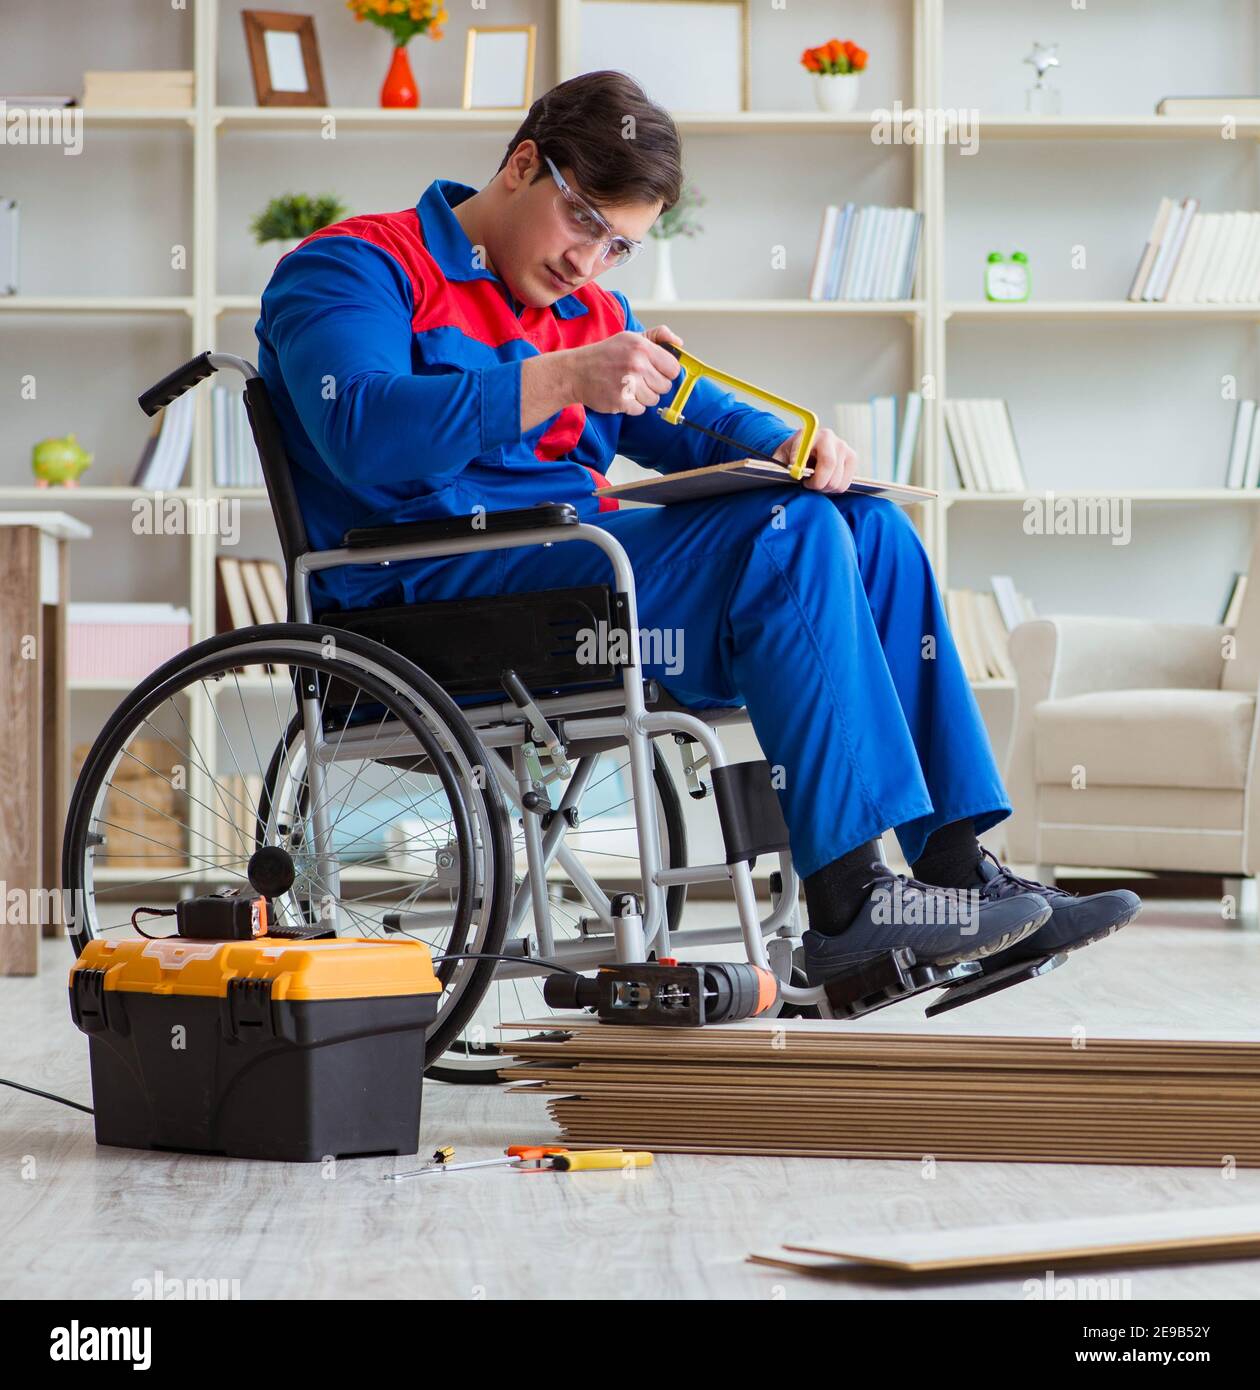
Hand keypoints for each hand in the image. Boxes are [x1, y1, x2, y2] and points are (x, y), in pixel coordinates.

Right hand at [566, 328, 682, 415]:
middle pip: (665, 386)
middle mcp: (637, 364)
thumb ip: (657, 336)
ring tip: (627, 385)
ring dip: (643, 396)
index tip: (657, 371)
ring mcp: (628, 384)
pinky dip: (632, 405)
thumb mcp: (630, 337)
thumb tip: (679, 343)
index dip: (666, 372)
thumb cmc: (606, 355)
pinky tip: (620, 394)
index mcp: (642, 347)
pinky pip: (640, 409)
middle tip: (638, 379)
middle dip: (655, 385)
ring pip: (654, 400)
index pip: (673, 368)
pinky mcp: (621, 401)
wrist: (576, 372)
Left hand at [774, 427, 857, 492]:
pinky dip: (834, 488)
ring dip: (825, 488)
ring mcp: (845, 449)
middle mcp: (834, 440)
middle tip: (807, 484)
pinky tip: (825, 480)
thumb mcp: (781, 455)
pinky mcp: (852, 459)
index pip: (825, 462)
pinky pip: (845, 484)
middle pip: (832, 474)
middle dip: (818, 485)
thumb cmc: (791, 451)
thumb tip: (792, 472)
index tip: (801, 479)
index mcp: (816, 436)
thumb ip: (782, 463)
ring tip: (815, 481)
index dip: (814, 478)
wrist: (803, 444)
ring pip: (839, 482)